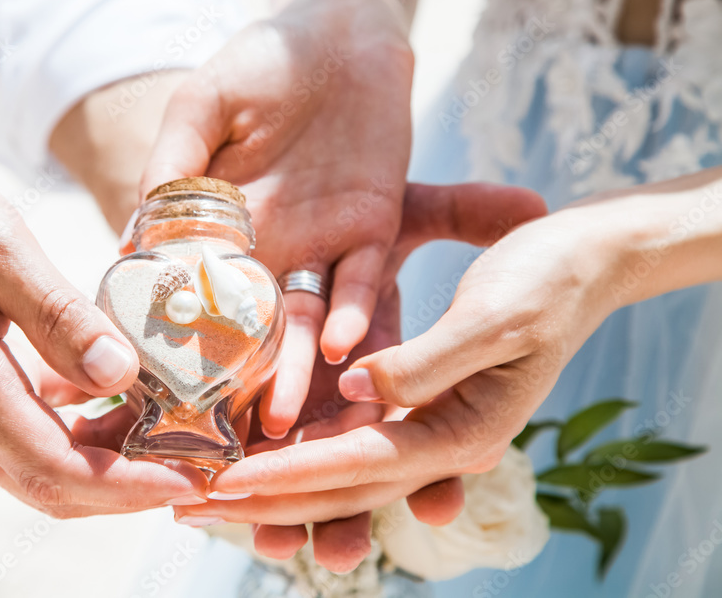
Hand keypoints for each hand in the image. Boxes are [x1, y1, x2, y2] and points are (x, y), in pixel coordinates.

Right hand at [0, 114, 208, 516]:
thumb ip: (56, 314)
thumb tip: (120, 373)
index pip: (53, 467)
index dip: (126, 486)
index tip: (186, 477)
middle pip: (50, 486)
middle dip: (129, 487)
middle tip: (196, 461)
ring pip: (37, 470)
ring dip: (105, 464)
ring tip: (168, 429)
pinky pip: (20, 442)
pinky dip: (74, 439)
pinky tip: (113, 402)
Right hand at [142, 0, 414, 438]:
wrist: (336, 36)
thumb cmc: (257, 63)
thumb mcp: (201, 105)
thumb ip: (174, 160)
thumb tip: (139, 229)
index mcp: (220, 230)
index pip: (188, 297)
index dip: (169, 344)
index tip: (147, 395)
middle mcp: (270, 251)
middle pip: (247, 329)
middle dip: (232, 381)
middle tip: (216, 435)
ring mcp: (322, 245)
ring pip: (304, 321)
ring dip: (293, 368)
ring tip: (275, 417)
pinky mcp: (374, 228)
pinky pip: (363, 280)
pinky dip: (349, 311)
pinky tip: (336, 345)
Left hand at [175, 182, 545, 567]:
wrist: (583, 262)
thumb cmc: (548, 278)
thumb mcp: (498, 315)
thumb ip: (430, 359)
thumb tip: (361, 388)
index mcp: (461, 429)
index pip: (360, 463)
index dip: (290, 476)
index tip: (225, 486)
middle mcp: (438, 440)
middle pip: (339, 485)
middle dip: (263, 502)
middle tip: (188, 508)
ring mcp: (422, 428)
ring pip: (337, 476)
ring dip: (272, 496)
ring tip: (204, 508)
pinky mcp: (410, 406)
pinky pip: (347, 444)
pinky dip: (296, 459)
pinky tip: (247, 462)